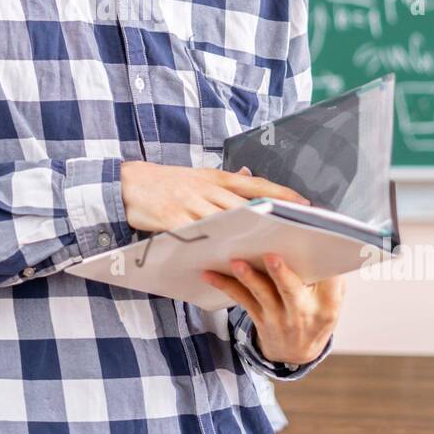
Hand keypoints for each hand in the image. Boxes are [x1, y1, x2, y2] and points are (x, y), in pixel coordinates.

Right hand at [119, 160, 309, 233]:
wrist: (127, 184)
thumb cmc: (164, 183)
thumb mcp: (196, 176)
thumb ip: (221, 182)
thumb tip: (248, 177)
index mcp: (214, 177)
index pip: (255, 182)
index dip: (281, 193)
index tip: (305, 203)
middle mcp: (206, 188)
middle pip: (246, 204)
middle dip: (272, 219)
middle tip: (295, 233)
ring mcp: (190, 204)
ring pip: (226, 220)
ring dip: (248, 236)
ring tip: (269, 250)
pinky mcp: (175, 220)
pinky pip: (200, 235)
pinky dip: (214, 246)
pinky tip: (227, 258)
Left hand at [200, 167, 345, 364]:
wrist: (297, 353)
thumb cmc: (315, 313)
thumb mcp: (332, 298)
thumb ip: (329, 274)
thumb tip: (318, 234)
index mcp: (328, 304)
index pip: (331, 282)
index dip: (324, 263)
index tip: (316, 240)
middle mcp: (303, 313)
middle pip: (292, 291)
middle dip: (281, 274)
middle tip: (271, 256)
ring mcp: (279, 318)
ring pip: (262, 295)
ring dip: (248, 277)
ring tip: (236, 262)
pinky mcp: (259, 319)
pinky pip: (241, 299)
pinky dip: (225, 285)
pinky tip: (209, 273)